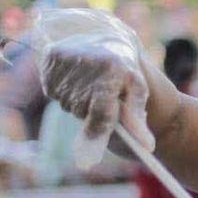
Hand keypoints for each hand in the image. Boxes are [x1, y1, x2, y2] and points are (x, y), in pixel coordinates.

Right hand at [34, 8, 153, 167]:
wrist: (106, 37)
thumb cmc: (128, 70)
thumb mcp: (140, 91)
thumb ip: (139, 118)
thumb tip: (147, 146)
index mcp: (112, 70)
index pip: (100, 112)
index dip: (96, 135)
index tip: (88, 160)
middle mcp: (86, 62)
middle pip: (82, 110)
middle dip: (93, 113)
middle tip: (104, 99)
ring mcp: (65, 59)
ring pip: (67, 103)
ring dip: (79, 103)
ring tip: (93, 86)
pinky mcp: (49, 59)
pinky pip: (53, 92)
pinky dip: (64, 92)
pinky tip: (78, 80)